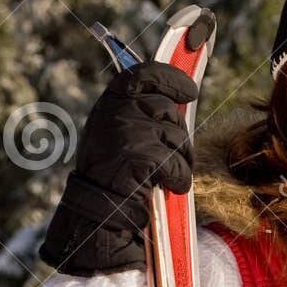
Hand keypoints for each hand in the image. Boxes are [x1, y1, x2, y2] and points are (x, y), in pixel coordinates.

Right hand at [39, 62, 197, 275]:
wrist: (96, 212)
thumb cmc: (113, 174)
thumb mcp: (119, 134)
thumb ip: (141, 114)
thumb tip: (178, 101)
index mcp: (110, 103)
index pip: (144, 74)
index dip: (170, 79)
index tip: (190, 91)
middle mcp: (115, 112)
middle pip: (168, 110)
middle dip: (178, 134)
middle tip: (171, 155)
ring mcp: (126, 133)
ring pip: (177, 137)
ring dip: (179, 159)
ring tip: (162, 175)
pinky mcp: (138, 156)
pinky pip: (177, 164)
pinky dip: (178, 180)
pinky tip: (167, 187)